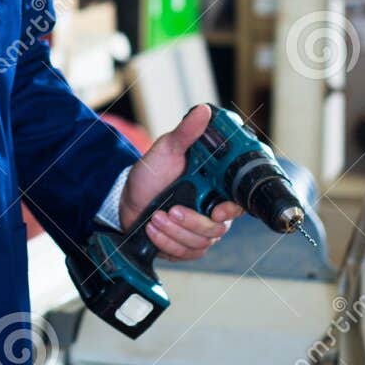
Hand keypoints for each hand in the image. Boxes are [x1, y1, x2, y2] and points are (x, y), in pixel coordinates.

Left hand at [118, 103, 243, 258]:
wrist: (126, 199)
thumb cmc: (151, 174)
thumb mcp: (166, 149)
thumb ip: (186, 133)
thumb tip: (203, 111)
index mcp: (214, 188)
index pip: (238, 202)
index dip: (232, 209)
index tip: (216, 210)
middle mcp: (211, 210)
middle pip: (219, 228)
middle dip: (192, 222)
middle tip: (172, 210)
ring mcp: (199, 231)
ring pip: (202, 242)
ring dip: (174, 231)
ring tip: (155, 217)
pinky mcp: (185, 246)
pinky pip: (186, 254)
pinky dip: (166, 242)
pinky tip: (153, 229)